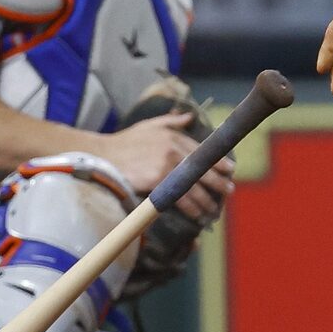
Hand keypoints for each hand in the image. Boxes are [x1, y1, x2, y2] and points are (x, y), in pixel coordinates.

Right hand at [99, 114, 234, 215]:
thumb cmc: (124, 142)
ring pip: (193, 186)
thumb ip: (171, 121)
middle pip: (202, 169)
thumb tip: (190, 116)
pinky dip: (190, 207)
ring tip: (213, 210)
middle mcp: (174, 150)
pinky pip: (179, 197)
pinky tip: (197, 214)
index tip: (230, 170)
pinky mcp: (158, 180)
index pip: (202, 151)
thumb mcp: (149, 126)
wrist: (102, 156)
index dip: (217, 162)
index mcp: (173, 136)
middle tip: (229, 190)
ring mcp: (167, 165)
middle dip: (218, 182)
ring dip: (206, 200)